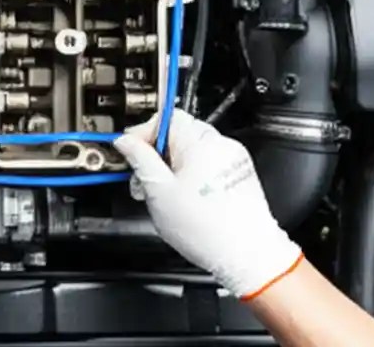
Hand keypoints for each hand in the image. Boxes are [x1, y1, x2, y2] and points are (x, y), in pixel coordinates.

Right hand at [114, 110, 302, 300]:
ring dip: (174, 167)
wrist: (246, 254)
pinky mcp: (238, 175)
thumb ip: (140, 160)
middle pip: (178, 134)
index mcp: (200, 141)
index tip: (131, 152)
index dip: (142, 134)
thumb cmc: (207, 229)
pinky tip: (187, 200)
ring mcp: (232, 159)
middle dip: (157, 155)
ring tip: (166, 196)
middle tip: (144, 181)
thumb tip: (126, 141)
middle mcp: (220, 144)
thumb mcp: (159, 192)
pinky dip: (193, 176)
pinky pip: (208, 165)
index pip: (164, 118)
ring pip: (192, 152)